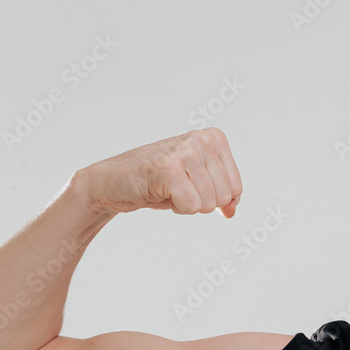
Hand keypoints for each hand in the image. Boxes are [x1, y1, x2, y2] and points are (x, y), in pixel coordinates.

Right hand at [76, 128, 242, 217]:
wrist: (113, 182)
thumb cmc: (158, 182)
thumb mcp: (198, 184)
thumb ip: (222, 195)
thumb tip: (232, 211)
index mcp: (214, 138)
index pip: (236, 188)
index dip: (214, 198)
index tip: (191, 184)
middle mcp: (202, 140)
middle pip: (224, 197)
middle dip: (200, 202)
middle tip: (176, 187)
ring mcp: (186, 153)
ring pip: (208, 204)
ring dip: (186, 204)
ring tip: (167, 187)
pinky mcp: (170, 169)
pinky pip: (192, 207)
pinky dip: (176, 208)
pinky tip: (159, 192)